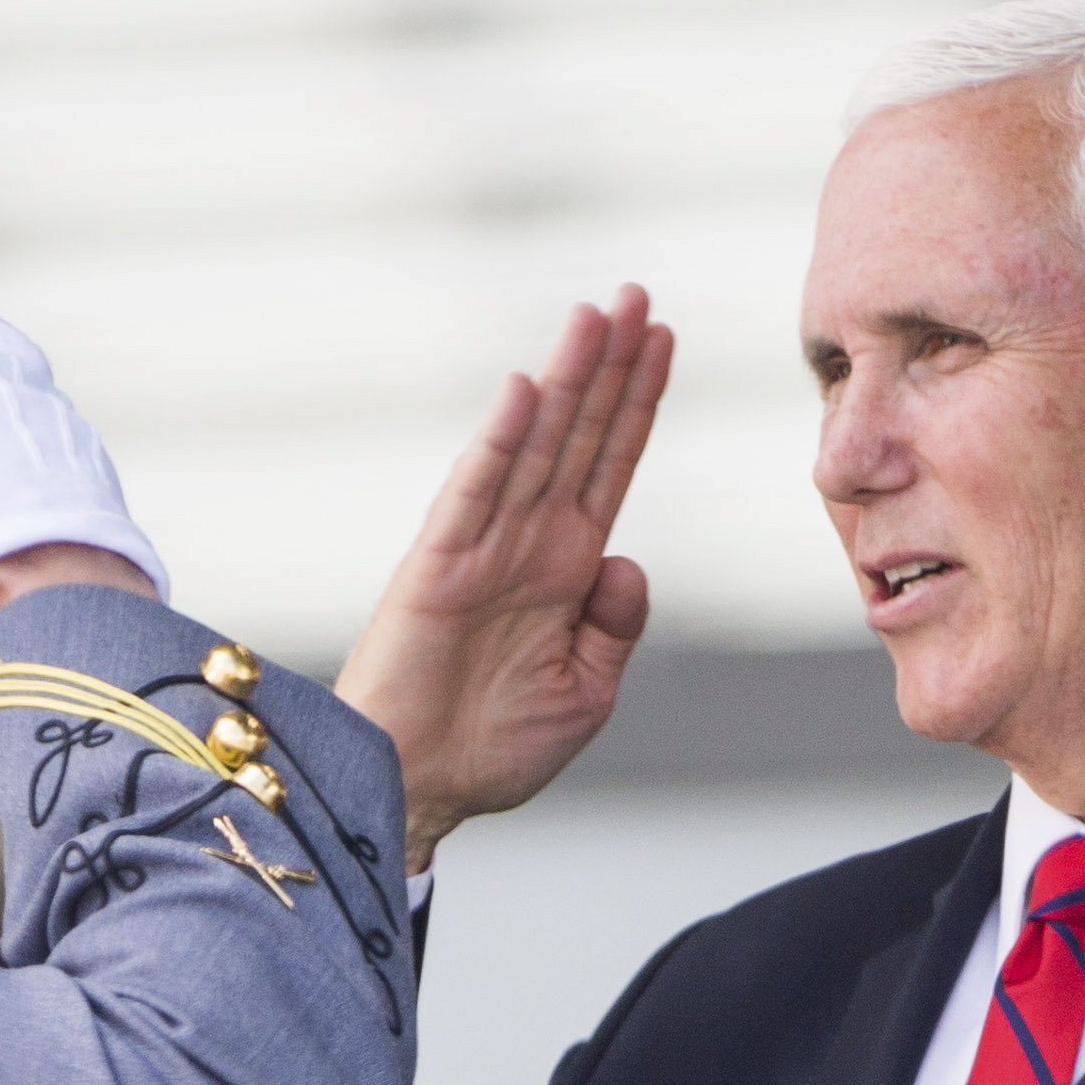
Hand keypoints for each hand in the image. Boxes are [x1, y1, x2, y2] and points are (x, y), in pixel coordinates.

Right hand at [336, 289, 671, 869]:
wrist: (420, 789)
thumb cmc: (495, 750)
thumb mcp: (586, 690)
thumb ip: (615, 625)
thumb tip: (628, 561)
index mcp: (568, 568)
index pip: (611, 463)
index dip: (637, 402)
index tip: (663, 340)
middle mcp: (528, 543)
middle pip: (579, 435)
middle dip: (609, 366)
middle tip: (638, 295)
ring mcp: (483, 548)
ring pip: (535, 446)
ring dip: (565, 380)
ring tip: (597, 316)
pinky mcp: (439, 568)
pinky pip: (475, 493)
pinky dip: (499, 443)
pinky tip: (523, 392)